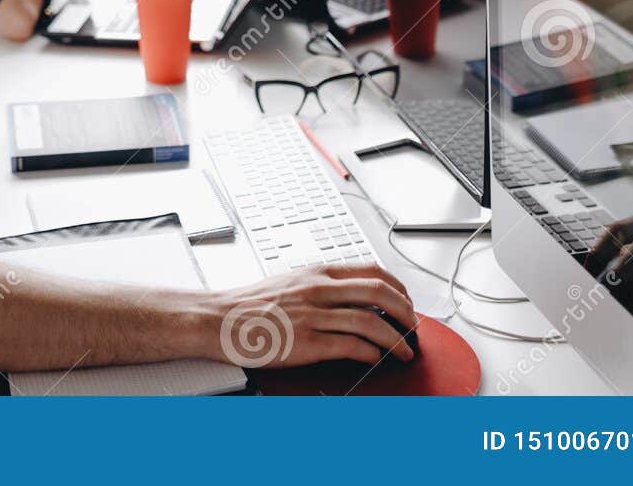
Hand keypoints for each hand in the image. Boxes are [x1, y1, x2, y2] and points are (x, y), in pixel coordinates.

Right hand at [200, 264, 416, 366]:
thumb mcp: (291, 281)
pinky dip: (371, 353)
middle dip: (406, 313)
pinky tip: (375, 359)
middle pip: (380, 294)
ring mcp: (314, 316)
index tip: (407, 302)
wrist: (218, 319)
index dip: (399, 288)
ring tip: (404, 351)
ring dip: (396, 340)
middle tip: (414, 328)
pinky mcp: (308, 342)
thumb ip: (321, 285)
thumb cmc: (250, 304)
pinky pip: (352, 346)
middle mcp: (320, 290)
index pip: (373, 272)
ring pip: (372, 322)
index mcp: (318, 272)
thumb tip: (351, 296)